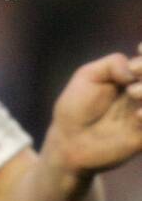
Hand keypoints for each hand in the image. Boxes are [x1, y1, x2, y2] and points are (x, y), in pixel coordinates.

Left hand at [45, 47, 141, 176]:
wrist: (66, 143)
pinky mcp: (141, 136)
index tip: (136, 57)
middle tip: (132, 79)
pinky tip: (138, 115)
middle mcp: (141, 95)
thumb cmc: (74, 108)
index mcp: (133, 78)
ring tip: (131, 92)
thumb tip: (133, 68)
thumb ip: (112, 64)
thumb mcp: (88, 76)